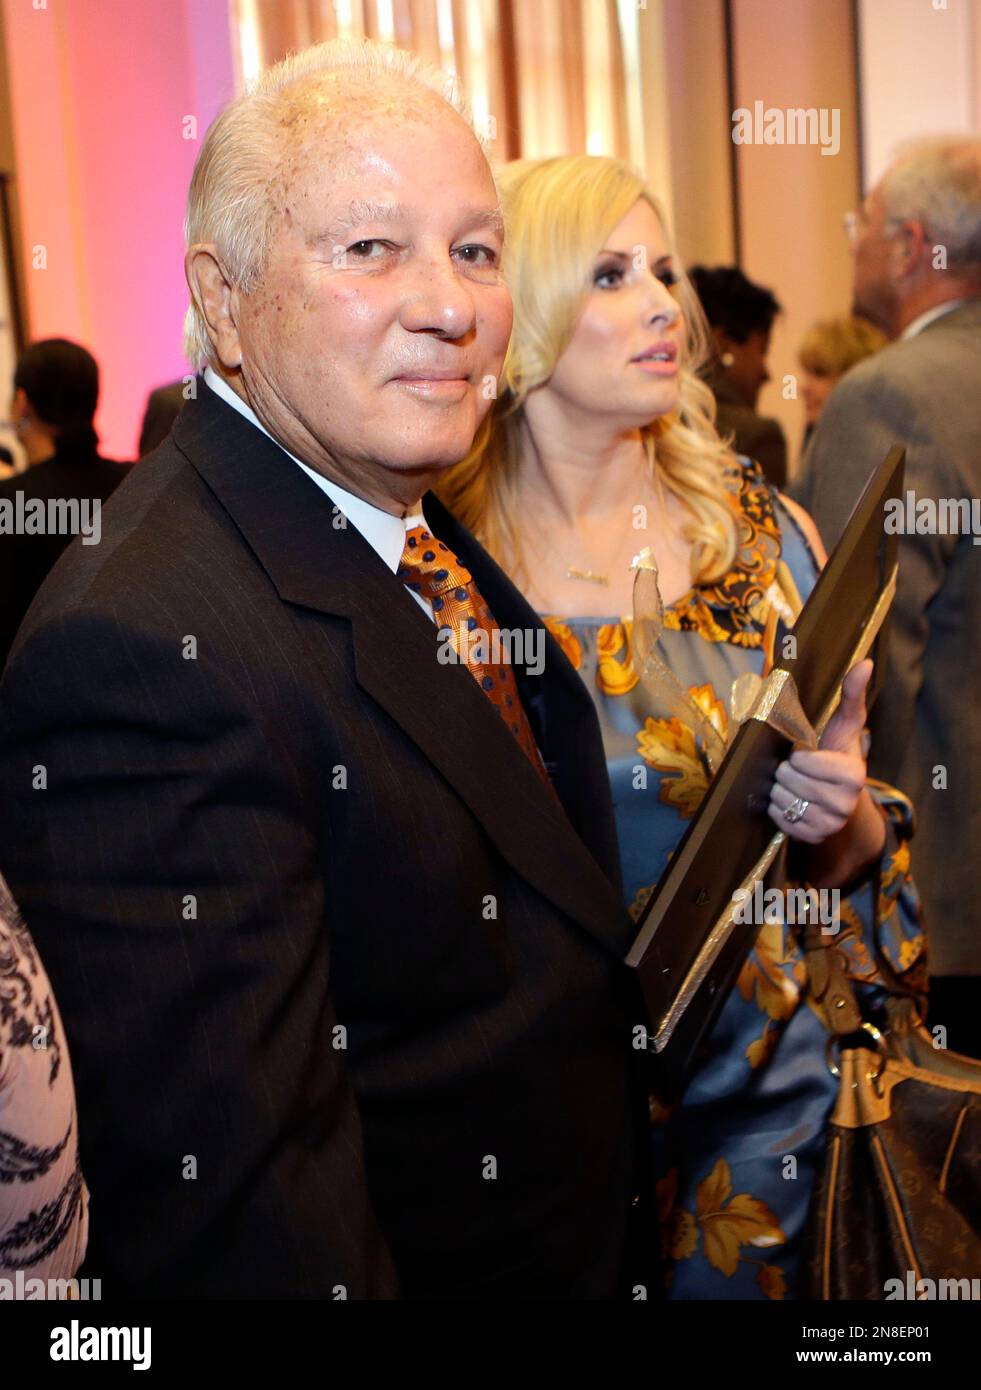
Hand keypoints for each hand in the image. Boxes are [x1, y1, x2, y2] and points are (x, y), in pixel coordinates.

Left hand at [768, 659, 872, 844]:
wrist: (839, 800)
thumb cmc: (836, 755)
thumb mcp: (843, 727)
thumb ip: (851, 696)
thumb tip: (865, 662)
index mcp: (853, 774)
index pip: (806, 762)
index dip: (797, 756)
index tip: (802, 753)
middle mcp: (845, 804)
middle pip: (790, 780)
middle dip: (785, 771)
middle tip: (793, 769)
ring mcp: (830, 824)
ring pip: (783, 800)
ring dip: (778, 789)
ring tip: (791, 784)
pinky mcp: (813, 838)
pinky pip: (780, 819)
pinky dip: (777, 808)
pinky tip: (789, 801)